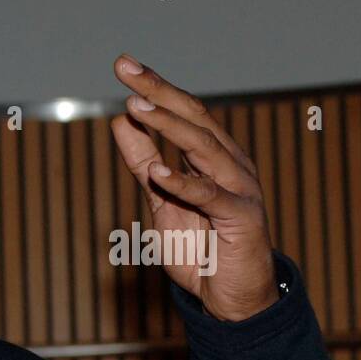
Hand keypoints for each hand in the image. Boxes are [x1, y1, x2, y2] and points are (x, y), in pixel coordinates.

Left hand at [110, 54, 278, 321]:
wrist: (227, 295)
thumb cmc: (198, 247)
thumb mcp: (159, 199)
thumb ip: (142, 161)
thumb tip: (119, 120)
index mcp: (211, 154)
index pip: (182, 110)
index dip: (154, 86)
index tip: (123, 64)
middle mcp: (229, 163)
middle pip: (194, 118)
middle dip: (158, 91)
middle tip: (126, 70)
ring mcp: (238, 187)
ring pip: (203, 147)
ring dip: (168, 126)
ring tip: (136, 107)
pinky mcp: (241, 217)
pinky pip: (210, 196)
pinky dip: (183, 182)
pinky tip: (157, 171)